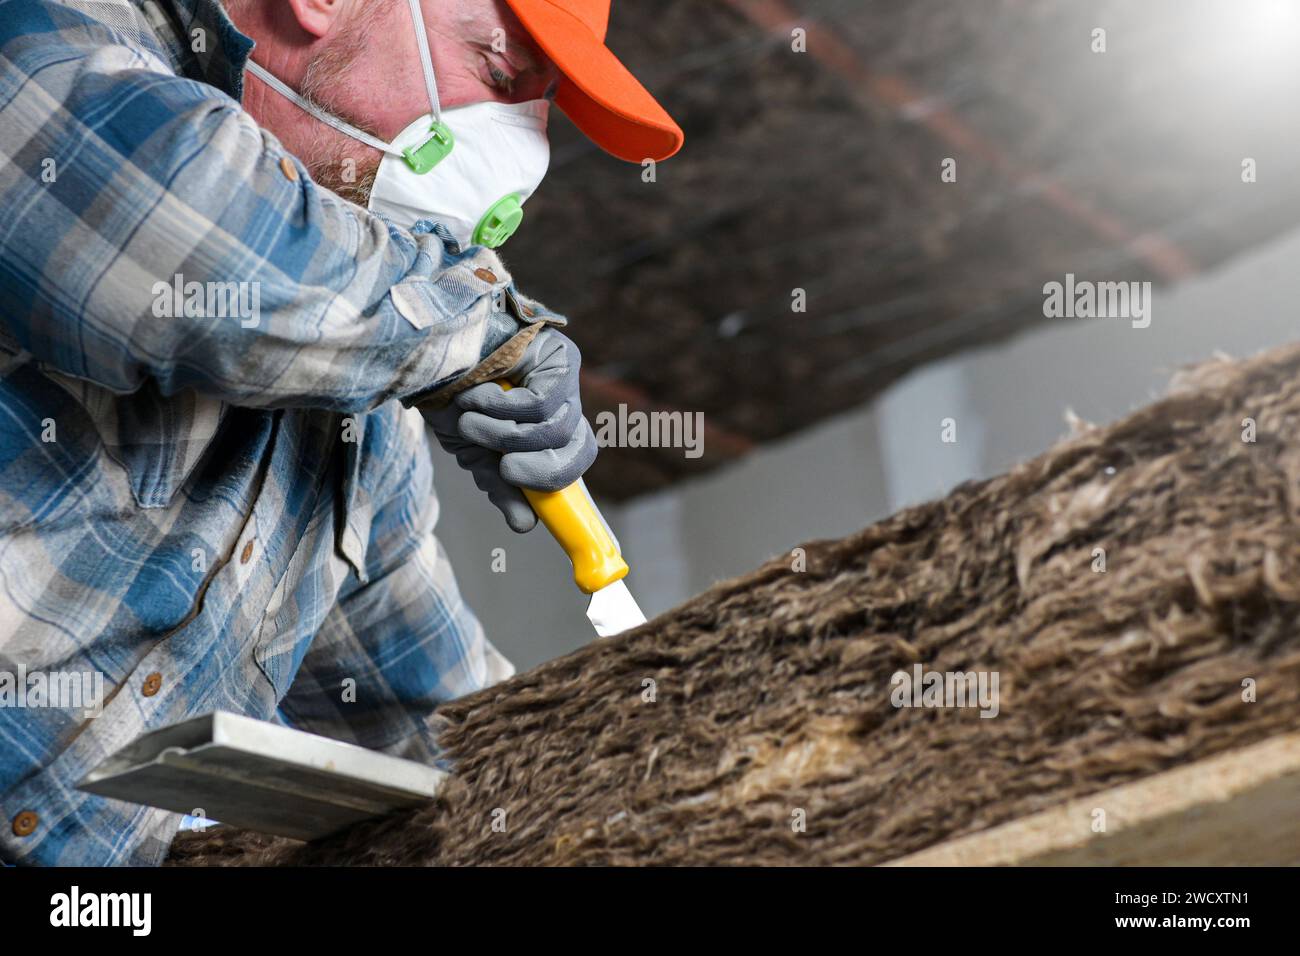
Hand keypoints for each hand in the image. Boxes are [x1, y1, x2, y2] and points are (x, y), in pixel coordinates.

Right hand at [427, 328, 597, 531]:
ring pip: (555, 431)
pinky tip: (476, 394)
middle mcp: (565, 402)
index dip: (559, 482)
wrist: (424, 351)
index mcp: (550, 427)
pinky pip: (542, 403)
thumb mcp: (474, 452)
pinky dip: (502, 409)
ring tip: (470, 419)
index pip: (575, 461)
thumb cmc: (450, 396)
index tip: (541, 510)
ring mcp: (565, 377)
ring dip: (504, 436)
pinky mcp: (557, 355)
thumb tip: (525, 525)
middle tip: (503, 468)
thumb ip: (502, 487)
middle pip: (579, 452)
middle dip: (537, 470)